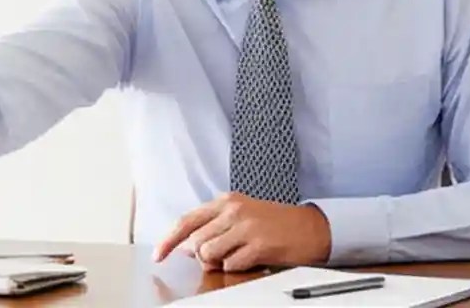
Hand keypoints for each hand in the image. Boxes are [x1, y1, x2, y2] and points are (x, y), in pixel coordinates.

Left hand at [153, 193, 331, 272]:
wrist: (311, 228)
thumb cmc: (274, 223)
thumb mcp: (241, 216)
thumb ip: (212, 227)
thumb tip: (184, 246)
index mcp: (226, 202)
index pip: (186, 221)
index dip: (168, 240)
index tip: (158, 255)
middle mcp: (233, 211)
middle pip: (196, 242)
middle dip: (201, 256)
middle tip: (219, 258)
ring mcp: (246, 228)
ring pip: (209, 254)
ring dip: (218, 263)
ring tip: (236, 257)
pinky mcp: (259, 245)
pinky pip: (231, 265)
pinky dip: (235, 268)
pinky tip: (248, 261)